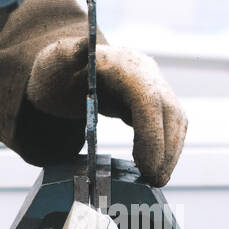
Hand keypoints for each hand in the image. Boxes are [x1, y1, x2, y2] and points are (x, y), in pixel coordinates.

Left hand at [26, 37, 186, 185]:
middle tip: (154, 181)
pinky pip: (170, 125)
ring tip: (155, 180)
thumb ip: (65, 56)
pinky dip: (167, 148)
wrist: (64, 70)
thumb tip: (83, 47)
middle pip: (169, 110)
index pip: (148, 99)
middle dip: (166, 149)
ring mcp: (153, 85)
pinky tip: (154, 167)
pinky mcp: (154, 102)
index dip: (151, 134)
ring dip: (171, 152)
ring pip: (175, 119)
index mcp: (122, 63)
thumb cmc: (56, 71)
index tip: (145, 167)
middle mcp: (144, 71)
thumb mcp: (52, 63)